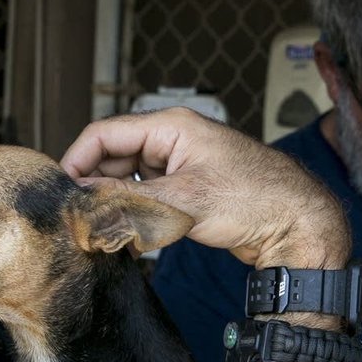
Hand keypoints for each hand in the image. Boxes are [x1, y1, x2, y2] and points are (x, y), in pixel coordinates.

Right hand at [60, 108, 348, 267]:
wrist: (300, 224)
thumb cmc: (256, 200)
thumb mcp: (183, 201)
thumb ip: (128, 200)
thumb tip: (84, 201)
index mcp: (172, 126)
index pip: (104, 134)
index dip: (77, 161)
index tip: (62, 193)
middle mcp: (175, 139)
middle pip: (114, 156)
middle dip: (95, 185)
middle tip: (81, 218)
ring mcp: (183, 164)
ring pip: (130, 178)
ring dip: (116, 201)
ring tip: (105, 229)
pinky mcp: (191, 189)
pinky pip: (150, 194)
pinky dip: (137, 211)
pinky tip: (132, 235)